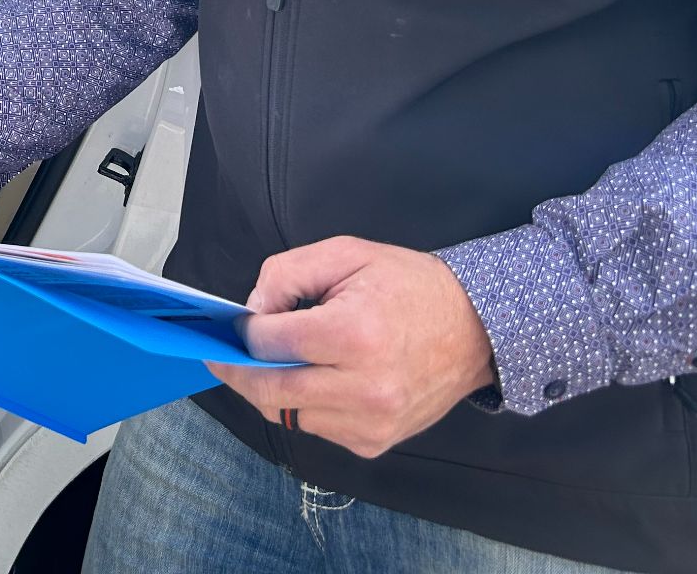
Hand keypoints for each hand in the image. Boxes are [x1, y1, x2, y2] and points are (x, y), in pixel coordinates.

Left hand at [204, 236, 496, 459]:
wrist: (475, 329)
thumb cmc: (409, 286)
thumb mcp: (345, 254)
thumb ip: (286, 275)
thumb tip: (251, 314)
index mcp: (355, 334)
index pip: (272, 343)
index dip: (245, 333)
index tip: (235, 326)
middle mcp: (364, 387)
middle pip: (271, 390)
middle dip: (238, 373)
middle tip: (221, 358)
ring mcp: (371, 421)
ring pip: (289, 414)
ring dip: (271, 390)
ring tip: (273, 362)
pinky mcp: (375, 442)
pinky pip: (317, 428)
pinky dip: (304, 405)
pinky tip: (317, 379)